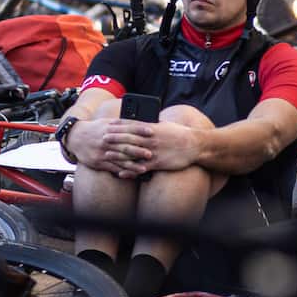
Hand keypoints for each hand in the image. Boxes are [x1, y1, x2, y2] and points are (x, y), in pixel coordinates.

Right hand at [70, 118, 146, 179]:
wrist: (76, 137)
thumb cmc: (95, 129)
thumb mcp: (107, 123)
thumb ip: (122, 124)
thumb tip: (140, 122)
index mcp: (110, 128)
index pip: (127, 128)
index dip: (140, 130)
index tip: (151, 132)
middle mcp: (106, 140)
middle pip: (124, 145)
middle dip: (138, 150)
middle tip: (150, 153)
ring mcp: (102, 152)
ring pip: (119, 159)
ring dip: (132, 164)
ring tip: (144, 168)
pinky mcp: (99, 162)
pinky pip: (113, 167)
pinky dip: (123, 171)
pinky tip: (132, 174)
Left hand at [86, 119, 200, 176]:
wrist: (194, 145)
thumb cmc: (179, 134)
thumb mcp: (164, 125)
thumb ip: (152, 125)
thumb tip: (141, 123)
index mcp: (152, 128)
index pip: (132, 125)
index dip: (119, 126)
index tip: (108, 125)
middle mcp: (150, 139)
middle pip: (128, 138)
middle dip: (114, 138)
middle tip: (102, 138)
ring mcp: (153, 151)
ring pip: (132, 153)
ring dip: (118, 154)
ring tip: (106, 155)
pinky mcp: (158, 163)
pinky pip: (141, 168)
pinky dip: (130, 171)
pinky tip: (121, 173)